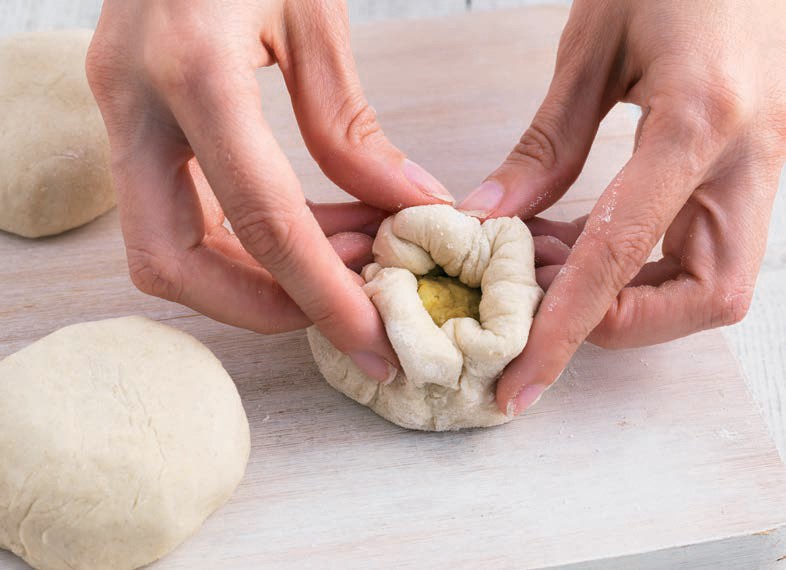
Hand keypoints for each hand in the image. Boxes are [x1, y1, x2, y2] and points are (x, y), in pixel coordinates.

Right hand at [86, 0, 453, 381]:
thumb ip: (351, 127)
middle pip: (173, 260)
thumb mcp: (312, 16)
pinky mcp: (128, 121)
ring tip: (342, 271)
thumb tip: (408, 208)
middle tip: (344, 319)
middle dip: (261, 308)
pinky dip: (244, 243)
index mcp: (191, 68)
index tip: (370, 340)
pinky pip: (177, 213)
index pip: (260, 217)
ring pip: (165, 248)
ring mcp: (119, 113)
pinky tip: (309, 235)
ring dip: (255, 279)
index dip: (319, 293)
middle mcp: (134, 102)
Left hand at [458, 0, 785, 412]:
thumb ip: (546, 145)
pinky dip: (640, 268)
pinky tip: (582, 242)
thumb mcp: (594, 49)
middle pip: (706, 297)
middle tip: (543, 304)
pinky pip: (703, 249)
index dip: (565, 329)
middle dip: (621, 323)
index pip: (622, 256)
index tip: (520, 380)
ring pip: (713, 284)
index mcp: (698, 123)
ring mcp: (761, 170)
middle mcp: (747, 161)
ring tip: (550, 267)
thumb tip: (492, 222)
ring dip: (629, 299)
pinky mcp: (751, 172)